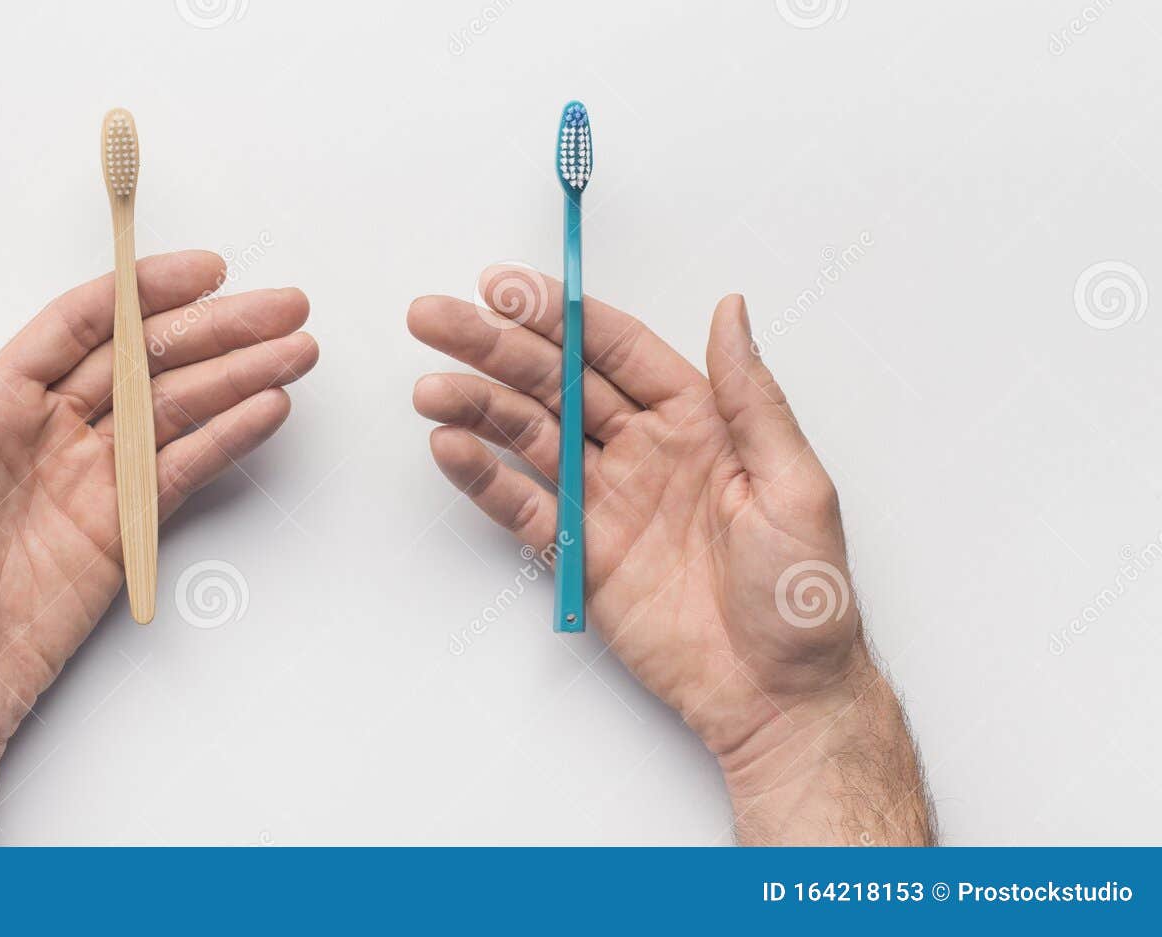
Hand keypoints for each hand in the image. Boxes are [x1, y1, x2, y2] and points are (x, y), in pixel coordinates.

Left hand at [0, 251, 317, 843]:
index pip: (82, 328)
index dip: (144, 292)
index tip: (203, 272)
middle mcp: (53, 430)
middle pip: (148, 360)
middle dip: (218, 330)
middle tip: (281, 307)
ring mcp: (96, 476)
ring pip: (178, 407)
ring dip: (239, 376)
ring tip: (296, 351)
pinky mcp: (127, 524)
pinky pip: (186, 467)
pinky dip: (230, 437)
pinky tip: (267, 410)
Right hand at [409, 267, 930, 844]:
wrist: (780, 696)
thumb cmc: (804, 594)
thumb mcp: (797, 484)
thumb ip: (753, 397)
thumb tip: (731, 311)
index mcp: (698, 421)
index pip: (615, 350)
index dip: (559, 314)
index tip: (507, 287)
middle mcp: (643, 451)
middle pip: (556, 382)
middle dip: (494, 347)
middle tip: (435, 317)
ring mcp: (606, 501)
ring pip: (529, 437)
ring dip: (476, 408)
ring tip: (429, 389)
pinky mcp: (579, 555)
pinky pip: (523, 507)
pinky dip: (485, 479)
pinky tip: (450, 449)